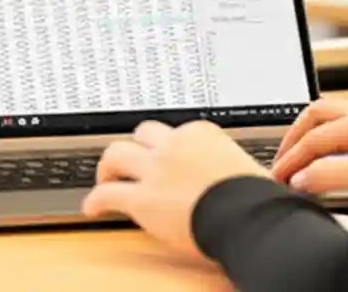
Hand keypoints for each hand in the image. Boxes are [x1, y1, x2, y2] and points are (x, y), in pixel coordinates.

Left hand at [82, 120, 268, 259]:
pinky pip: (107, 195)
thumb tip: (243, 176)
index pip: (175, 133)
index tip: (166, 158)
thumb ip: (231, 165)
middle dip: (135, 147)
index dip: (167, 147)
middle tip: (130, 161)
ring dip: (108, 166)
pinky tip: (92, 208)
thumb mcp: (247, 167)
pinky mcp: (143, 199)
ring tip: (105, 178)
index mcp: (201, 133)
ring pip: (116, 154)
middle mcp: (174, 145)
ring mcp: (156, 170)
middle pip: (142, 134)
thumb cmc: (255, 196)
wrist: (249, 215)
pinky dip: (95, 201)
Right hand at [271, 99, 347, 204]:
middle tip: (283, 160)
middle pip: (318, 114)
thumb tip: (302, 176)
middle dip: (295, 136)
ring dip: (313, 134)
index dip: (292, 158)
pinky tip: (334, 155)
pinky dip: (332, 138)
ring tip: (301, 156)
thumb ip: (332, 175)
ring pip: (334, 116)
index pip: (314, 137)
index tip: (279, 177)